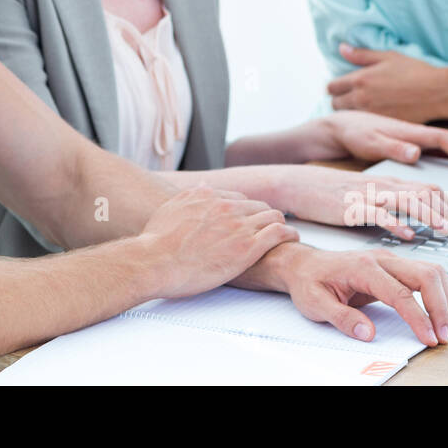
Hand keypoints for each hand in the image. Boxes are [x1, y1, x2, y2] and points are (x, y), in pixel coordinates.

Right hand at [139, 186, 297, 298]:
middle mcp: (225, 206)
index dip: (247, 210)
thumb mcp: (170, 208)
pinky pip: (278, 233)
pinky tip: (293, 237)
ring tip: (286, 232)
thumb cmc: (156, 242)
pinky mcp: (247, 247)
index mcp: (206, 195)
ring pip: (272, 216)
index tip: (251, 219)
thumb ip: (189, 197)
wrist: (155, 261)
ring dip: (280, 223)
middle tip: (271, 227)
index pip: (238, 198)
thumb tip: (203, 186)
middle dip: (265, 216)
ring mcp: (238, 226)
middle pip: (258, 206)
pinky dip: (289, 233)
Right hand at [276, 165, 447, 238]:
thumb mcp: (370, 195)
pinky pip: (376, 213)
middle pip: (425, 192)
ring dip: (429, 215)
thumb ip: (393, 202)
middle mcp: (384, 186)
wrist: (299, 184)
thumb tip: (417, 219)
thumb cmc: (334, 193)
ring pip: (406, 200)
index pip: (430, 188)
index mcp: (390, 183)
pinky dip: (394, 223)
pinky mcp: (350, 207)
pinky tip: (406, 234)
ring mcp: (368, 195)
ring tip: (444, 231)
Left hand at [280, 246, 447, 346]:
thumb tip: (367, 333)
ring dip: (444, 299)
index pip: (400, 293)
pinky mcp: (394, 267)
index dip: (419, 318)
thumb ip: (341, 318)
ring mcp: (389, 260)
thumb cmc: (309, 281)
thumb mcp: (315, 303)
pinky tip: (440, 312)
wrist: (303, 265)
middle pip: (426, 275)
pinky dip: (438, 293)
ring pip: (431, 272)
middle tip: (444, 335)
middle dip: (441, 307)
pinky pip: (425, 275)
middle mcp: (381, 259)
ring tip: (446, 327)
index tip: (429, 338)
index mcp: (362, 267)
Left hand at [313, 111, 447, 167]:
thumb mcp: (371, 142)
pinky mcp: (407, 143)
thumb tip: (416, 152)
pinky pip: (434, 147)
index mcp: (409, 131)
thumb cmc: (355, 133)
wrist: (342, 125)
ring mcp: (412, 137)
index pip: (443, 137)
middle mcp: (414, 133)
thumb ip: (393, 147)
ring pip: (443, 143)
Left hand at [326, 45, 446, 122]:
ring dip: (352, 112)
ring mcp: (371, 114)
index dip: (335, 87)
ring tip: (364, 107)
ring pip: (348, 117)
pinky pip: (365, 125)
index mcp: (360, 80)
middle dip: (340, 101)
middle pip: (335, 105)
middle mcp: (361, 99)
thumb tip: (341, 48)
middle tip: (352, 98)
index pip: (331, 88)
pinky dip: (366, 121)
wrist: (438, 92)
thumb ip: (361, 55)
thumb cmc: (414, 71)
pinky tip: (376, 115)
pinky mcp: (382, 126)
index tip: (343, 87)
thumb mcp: (387, 57)